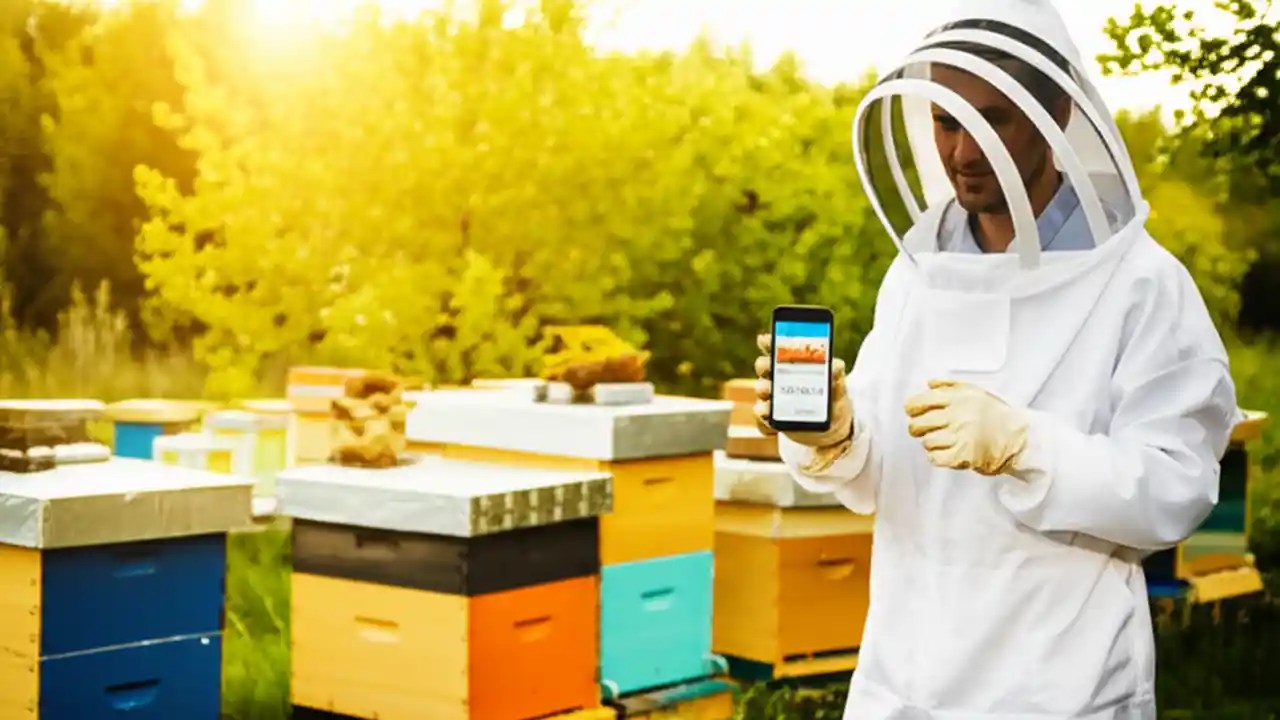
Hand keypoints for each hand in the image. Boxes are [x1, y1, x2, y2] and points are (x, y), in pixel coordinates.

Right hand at [752, 333, 851, 448]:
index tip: (764, 339)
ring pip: (760, 390)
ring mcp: (773, 399)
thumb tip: (836, 365)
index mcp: (792, 365)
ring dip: (762, 391)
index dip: (768, 342)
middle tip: (769, 368)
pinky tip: (770, 421)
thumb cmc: (833, 398)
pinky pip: (761, 420)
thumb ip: (836, 374)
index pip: (776, 348)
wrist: (833, 426)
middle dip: (764, 365)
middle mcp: (778, 379)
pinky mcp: (771, 420)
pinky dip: (763, 420)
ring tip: (769, 392)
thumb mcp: (838, 385)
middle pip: (763, 366)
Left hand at [904, 379, 1029, 475]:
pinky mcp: (962, 456)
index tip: (914, 412)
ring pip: (926, 441)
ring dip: (931, 443)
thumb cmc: (996, 415)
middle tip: (925, 429)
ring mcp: (958, 436)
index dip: (912, 408)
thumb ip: (949, 386)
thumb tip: (929, 383)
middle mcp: (956, 416)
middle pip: (917, 424)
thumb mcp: (975, 392)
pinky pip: (934, 458)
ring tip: (942, 441)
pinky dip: (936, 456)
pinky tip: (944, 452)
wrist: (1018, 438)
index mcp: (956, 398)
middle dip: (917, 428)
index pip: (919, 401)